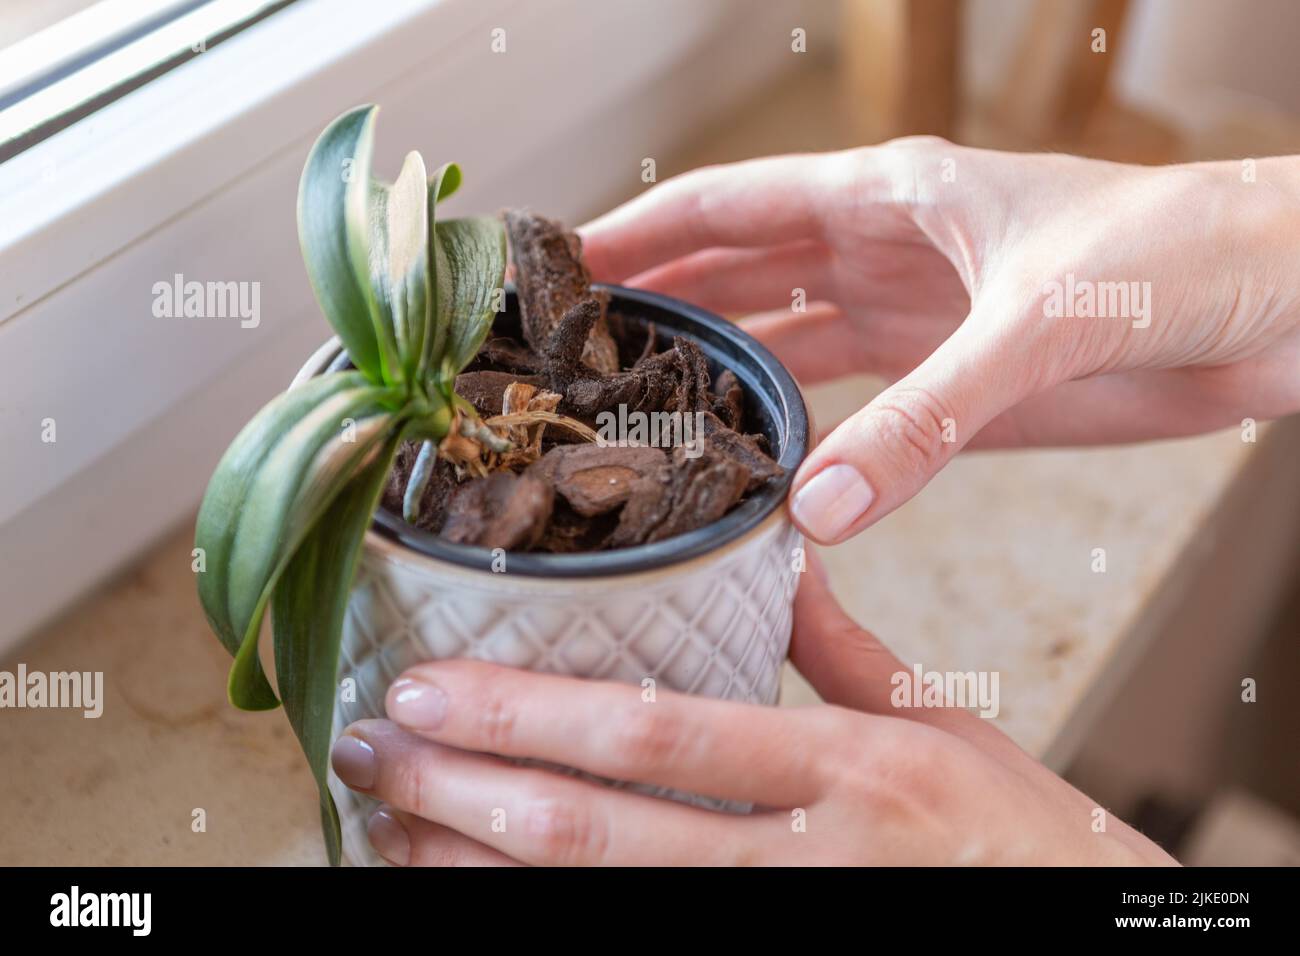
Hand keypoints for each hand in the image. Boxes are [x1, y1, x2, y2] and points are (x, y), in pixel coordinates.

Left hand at [330, 561, 1175, 865]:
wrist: (1091, 935)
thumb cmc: (1023, 844)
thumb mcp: (942, 731)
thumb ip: (844, 652)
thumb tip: (780, 558)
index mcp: (849, 772)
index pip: (658, 737)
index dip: (528, 717)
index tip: (429, 687)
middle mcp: (804, 861)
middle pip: (598, 831)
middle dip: (462, 791)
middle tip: (366, 751)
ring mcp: (784, 927)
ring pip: (595, 905)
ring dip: (474, 867)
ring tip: (384, 826)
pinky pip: (630, 943)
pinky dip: (538, 915)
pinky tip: (471, 886)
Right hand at [578, 141, 1299, 543]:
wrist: (1277, 307)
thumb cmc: (1180, 256)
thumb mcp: (1041, 326)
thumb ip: (929, 420)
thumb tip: (817, 505)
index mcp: (891, 197)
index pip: (730, 203)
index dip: (640, 230)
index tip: (562, 265)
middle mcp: (883, 253)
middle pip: (736, 271)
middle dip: (656, 304)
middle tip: (573, 355)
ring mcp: (911, 320)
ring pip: (778, 337)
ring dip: (711, 369)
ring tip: (631, 411)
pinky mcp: (947, 385)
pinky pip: (840, 402)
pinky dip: (787, 425)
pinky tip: (743, 458)